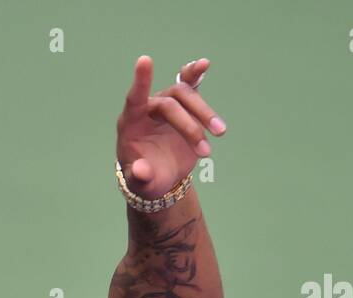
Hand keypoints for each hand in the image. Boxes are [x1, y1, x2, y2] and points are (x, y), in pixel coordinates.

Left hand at [116, 55, 226, 199]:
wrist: (160, 176)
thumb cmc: (145, 179)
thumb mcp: (141, 183)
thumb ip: (139, 176)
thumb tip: (141, 170)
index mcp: (132, 124)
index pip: (134, 100)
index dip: (141, 82)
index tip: (144, 60)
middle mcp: (148, 109)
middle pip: (170, 104)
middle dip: (190, 127)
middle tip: (204, 152)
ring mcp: (166, 104)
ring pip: (186, 96)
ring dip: (205, 113)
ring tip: (220, 133)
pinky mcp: (183, 106)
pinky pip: (189, 84)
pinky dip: (196, 74)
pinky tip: (204, 63)